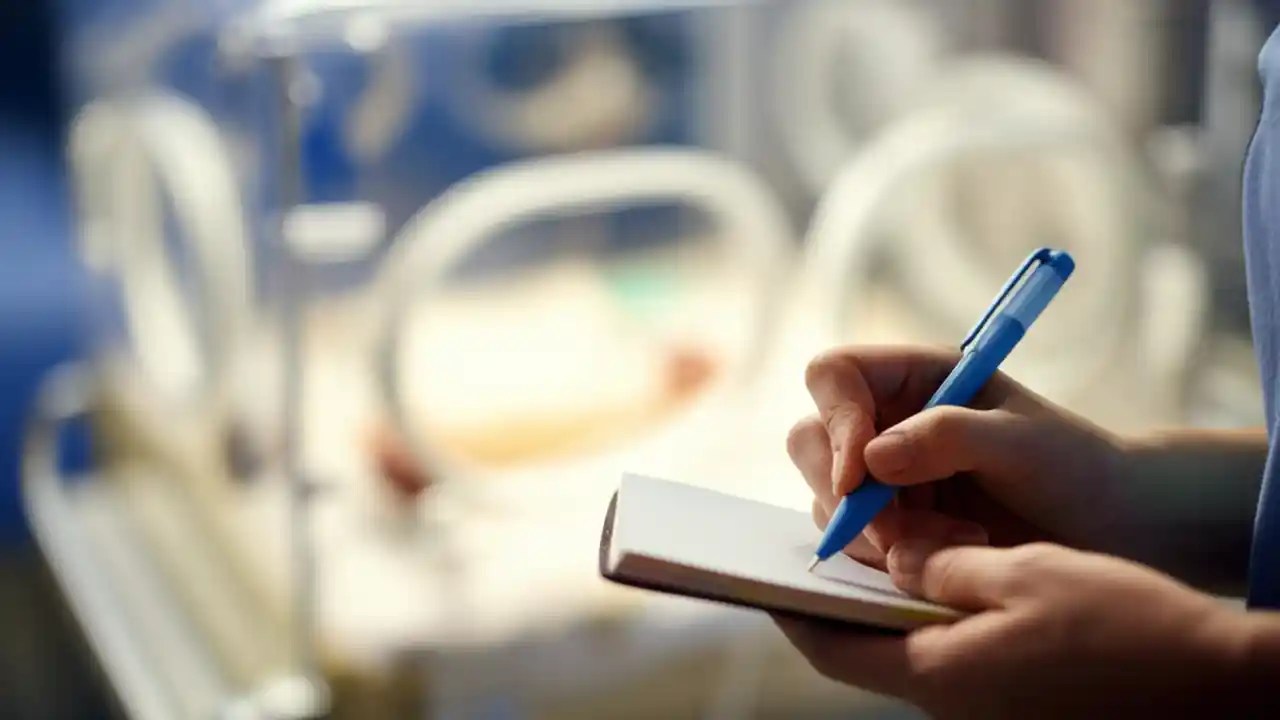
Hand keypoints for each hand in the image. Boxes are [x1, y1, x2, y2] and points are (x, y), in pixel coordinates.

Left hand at [775, 542, 1264, 717]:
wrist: (1218, 688)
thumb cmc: (1129, 628)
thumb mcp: (1025, 575)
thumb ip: (944, 565)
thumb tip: (894, 557)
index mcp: (940, 673)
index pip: (833, 647)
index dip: (793, 609)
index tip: (765, 573)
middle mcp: (952, 698)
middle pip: (866, 649)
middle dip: (837, 599)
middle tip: (821, 543)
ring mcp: (986, 704)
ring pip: (910, 646)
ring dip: (888, 600)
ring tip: (878, 541)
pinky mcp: (1018, 697)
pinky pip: (952, 651)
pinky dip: (934, 609)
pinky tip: (946, 568)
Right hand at [787, 346, 1123, 566]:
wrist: (1115, 532)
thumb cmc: (1077, 467)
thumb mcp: (1023, 441)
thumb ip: (947, 436)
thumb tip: (871, 457)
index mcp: (915, 378)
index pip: (835, 375)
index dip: (834, 419)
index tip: (858, 475)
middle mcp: (887, 424)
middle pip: (810, 441)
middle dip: (847, 494)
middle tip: (895, 532)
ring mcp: (884, 482)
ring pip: (828, 504)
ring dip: (881, 535)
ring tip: (961, 546)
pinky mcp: (891, 532)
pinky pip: (856, 547)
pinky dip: (893, 561)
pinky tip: (950, 565)